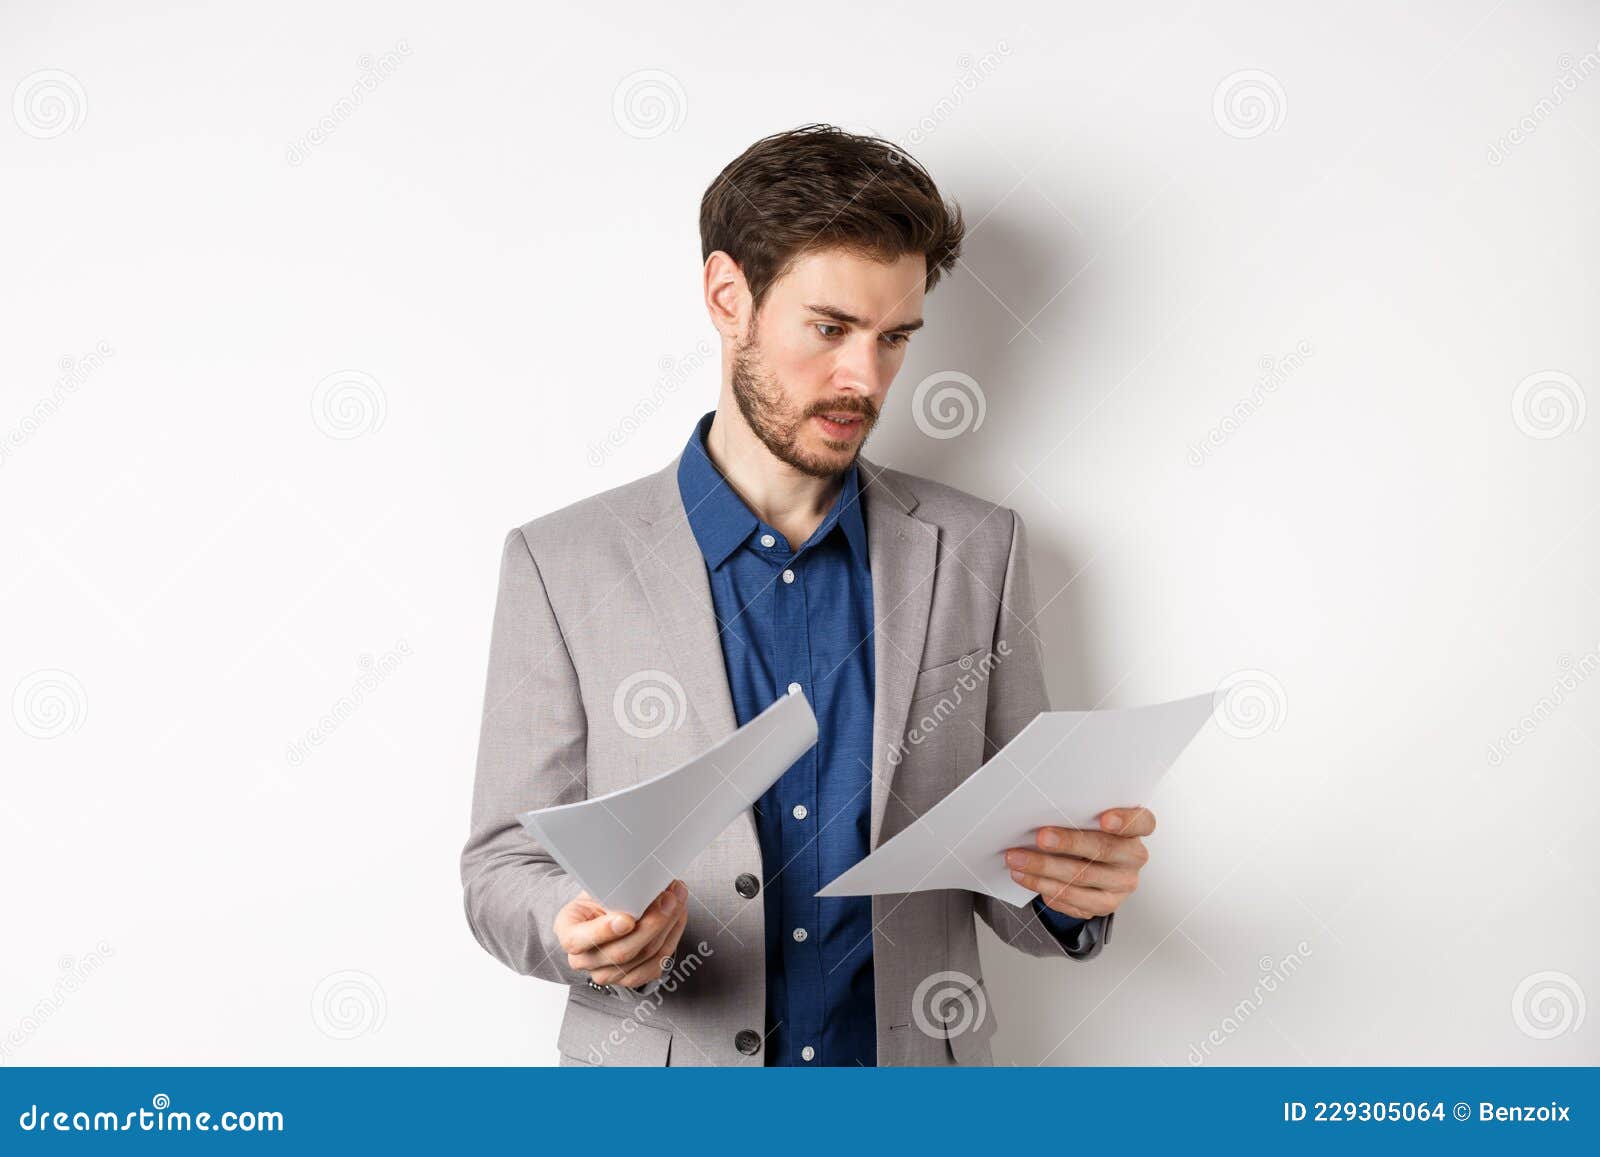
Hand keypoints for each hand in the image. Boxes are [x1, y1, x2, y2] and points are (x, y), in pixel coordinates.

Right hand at [553, 879, 688, 988]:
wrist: (602, 914)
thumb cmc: (598, 897)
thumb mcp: (596, 888)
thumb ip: (612, 890)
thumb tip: (642, 882)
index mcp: (568, 934)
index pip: (579, 941)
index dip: (604, 931)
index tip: (628, 919)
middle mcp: (583, 960)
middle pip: (621, 952)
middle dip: (651, 924)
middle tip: (668, 899)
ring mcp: (607, 973)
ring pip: (645, 957)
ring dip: (668, 925)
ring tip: (678, 899)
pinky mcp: (631, 978)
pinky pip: (657, 963)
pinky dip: (672, 936)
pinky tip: (678, 916)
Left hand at [1003, 806, 1154, 919]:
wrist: (1094, 867)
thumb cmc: (1090, 836)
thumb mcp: (1089, 822)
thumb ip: (1077, 816)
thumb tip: (1040, 811)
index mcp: (1134, 831)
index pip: (1142, 822)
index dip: (1125, 821)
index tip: (1105, 819)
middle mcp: (1133, 858)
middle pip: (1103, 850)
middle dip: (1068, 844)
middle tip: (1040, 838)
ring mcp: (1121, 885)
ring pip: (1082, 877)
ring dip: (1044, 869)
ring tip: (1017, 860)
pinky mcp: (1105, 905)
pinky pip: (1072, 899)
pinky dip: (1044, 887)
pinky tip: (1025, 877)